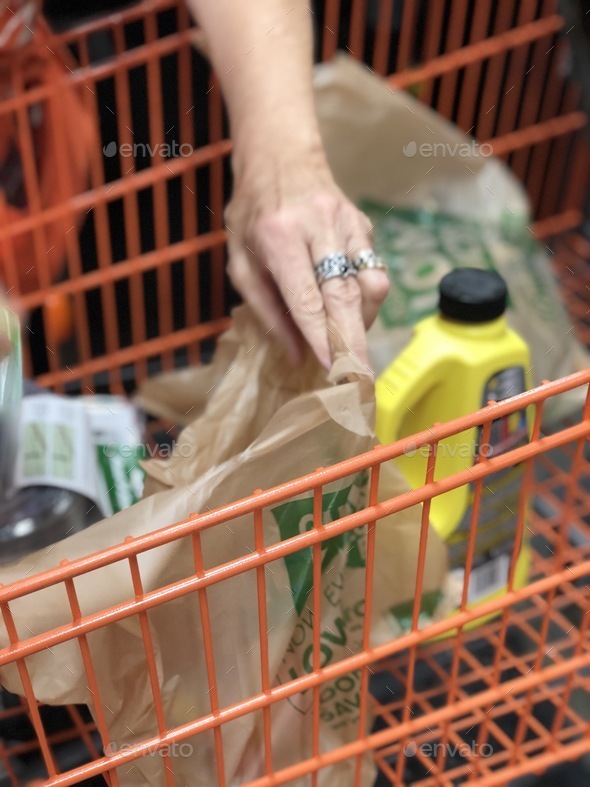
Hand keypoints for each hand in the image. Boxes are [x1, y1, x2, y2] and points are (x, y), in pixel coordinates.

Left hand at [225, 148, 389, 368]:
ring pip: (370, 284)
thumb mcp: (240, 261)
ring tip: (348, 342)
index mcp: (278, 236)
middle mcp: (318, 227)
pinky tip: (351, 313)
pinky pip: (375, 271)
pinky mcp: (363, 226)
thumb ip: (265, 309)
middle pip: (345, 295)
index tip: (330, 369)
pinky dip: (366, 301)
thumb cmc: (251, 214)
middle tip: (359, 377)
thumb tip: (296, 354)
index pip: (306, 298)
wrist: (280, 155)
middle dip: (354, 341)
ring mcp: (347, 224)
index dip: (320, 337)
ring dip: (363, 322)